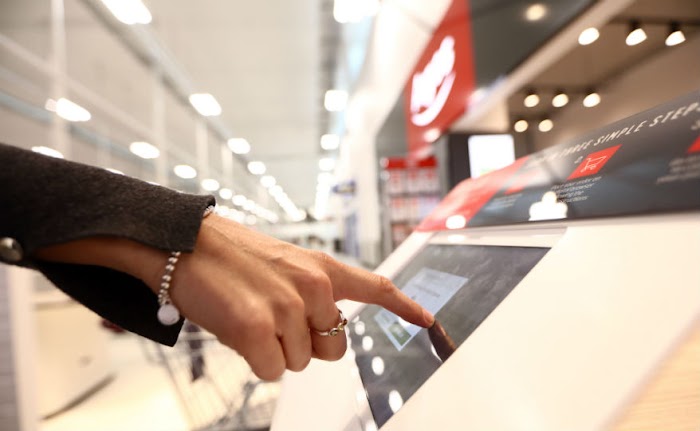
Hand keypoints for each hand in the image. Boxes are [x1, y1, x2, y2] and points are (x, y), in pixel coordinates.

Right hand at [34, 214, 433, 380]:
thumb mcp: (284, 264)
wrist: (185, 243)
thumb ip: (313, 294)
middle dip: (304, 343)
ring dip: (273, 348)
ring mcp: (285, 308)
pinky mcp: (255, 328)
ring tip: (248, 314)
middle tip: (271, 317)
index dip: (405, 307)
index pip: (375, 288)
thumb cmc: (232, 256)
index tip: (427, 319)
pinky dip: (255, 360)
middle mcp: (312, 286)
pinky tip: (237, 330)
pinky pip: (271, 370)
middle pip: (329, 348)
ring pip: (296, 362)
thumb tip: (325, 336)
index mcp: (321, 267)